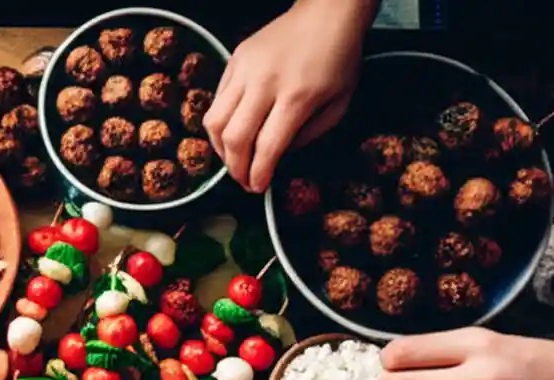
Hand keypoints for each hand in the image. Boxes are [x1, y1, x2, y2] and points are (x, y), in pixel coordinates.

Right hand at [204, 0, 373, 191]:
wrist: (326, 14)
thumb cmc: (339, 59)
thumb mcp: (339, 105)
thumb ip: (308, 136)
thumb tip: (277, 157)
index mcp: (297, 96)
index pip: (267, 146)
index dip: (258, 174)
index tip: (257, 188)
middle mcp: (265, 83)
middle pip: (234, 137)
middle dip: (235, 168)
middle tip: (243, 180)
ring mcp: (245, 69)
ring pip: (215, 120)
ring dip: (219, 148)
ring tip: (232, 158)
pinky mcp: (234, 60)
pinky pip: (217, 100)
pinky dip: (220, 123)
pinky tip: (232, 130)